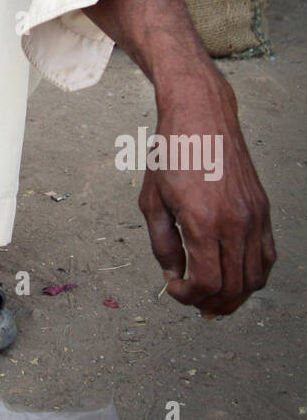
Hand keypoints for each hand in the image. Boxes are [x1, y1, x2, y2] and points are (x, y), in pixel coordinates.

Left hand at [138, 71, 275, 316]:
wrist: (201, 116)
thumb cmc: (172, 153)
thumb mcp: (152, 201)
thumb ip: (162, 245)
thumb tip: (173, 275)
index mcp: (203, 221)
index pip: (205, 282)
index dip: (187, 296)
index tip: (174, 290)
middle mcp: (235, 222)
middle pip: (233, 287)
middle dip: (210, 302)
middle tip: (193, 302)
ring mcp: (254, 216)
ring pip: (255, 277)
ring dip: (235, 295)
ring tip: (215, 297)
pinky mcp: (263, 209)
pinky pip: (268, 255)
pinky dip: (254, 274)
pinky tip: (236, 276)